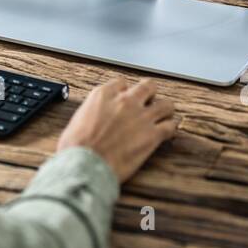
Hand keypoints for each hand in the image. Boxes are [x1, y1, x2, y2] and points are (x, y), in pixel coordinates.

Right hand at [57, 78, 176, 182]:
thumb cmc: (76, 148)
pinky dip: (170, 129)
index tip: (126, 98)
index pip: (121, 82)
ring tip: (164, 117)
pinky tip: (167, 133)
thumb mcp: (77, 120)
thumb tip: (93, 119)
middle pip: (148, 86)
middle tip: (149, 103)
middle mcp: (125, 101)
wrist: (85, 165)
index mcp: (103, 95)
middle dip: (149, 94)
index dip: (125, 91)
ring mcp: (141, 117)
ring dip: (165, 110)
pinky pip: (170, 126)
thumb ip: (91, 113)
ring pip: (165, 104)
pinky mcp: (152, 135)